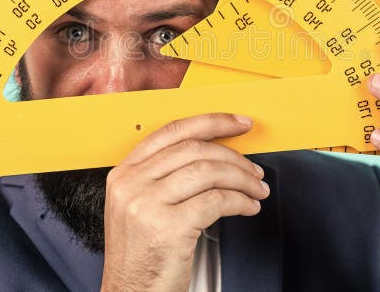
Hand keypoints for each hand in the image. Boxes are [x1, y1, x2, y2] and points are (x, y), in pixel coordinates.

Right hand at [100, 113, 268, 291]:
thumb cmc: (141, 257)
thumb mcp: (140, 207)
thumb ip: (165, 177)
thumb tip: (216, 153)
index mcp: (123, 173)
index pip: (172, 131)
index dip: (211, 122)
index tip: (238, 123)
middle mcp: (131, 184)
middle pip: (194, 148)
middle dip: (234, 155)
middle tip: (254, 168)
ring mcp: (146, 204)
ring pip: (209, 171)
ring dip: (242, 179)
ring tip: (256, 190)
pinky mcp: (167, 227)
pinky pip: (217, 201)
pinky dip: (240, 201)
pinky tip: (248, 207)